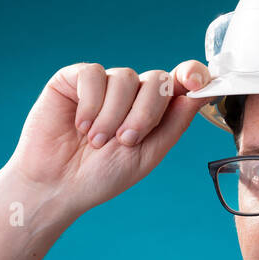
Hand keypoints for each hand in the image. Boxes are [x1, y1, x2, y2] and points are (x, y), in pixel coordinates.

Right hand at [4, 61, 211, 216]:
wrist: (57, 186)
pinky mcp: (73, 79)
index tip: (196, 82)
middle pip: (156, 80)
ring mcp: (102, 84)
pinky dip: (90, 104)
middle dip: (145, 113)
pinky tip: (80, 125)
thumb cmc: (101, 175)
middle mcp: (130, 93)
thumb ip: (175, 123)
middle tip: (125, 141)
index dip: (192, 74)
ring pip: (124, 78)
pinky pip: (93, 74)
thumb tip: (201, 93)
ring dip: (113, 115)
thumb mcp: (147, 155)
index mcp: (152, 110)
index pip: (179, 80)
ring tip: (96, 141)